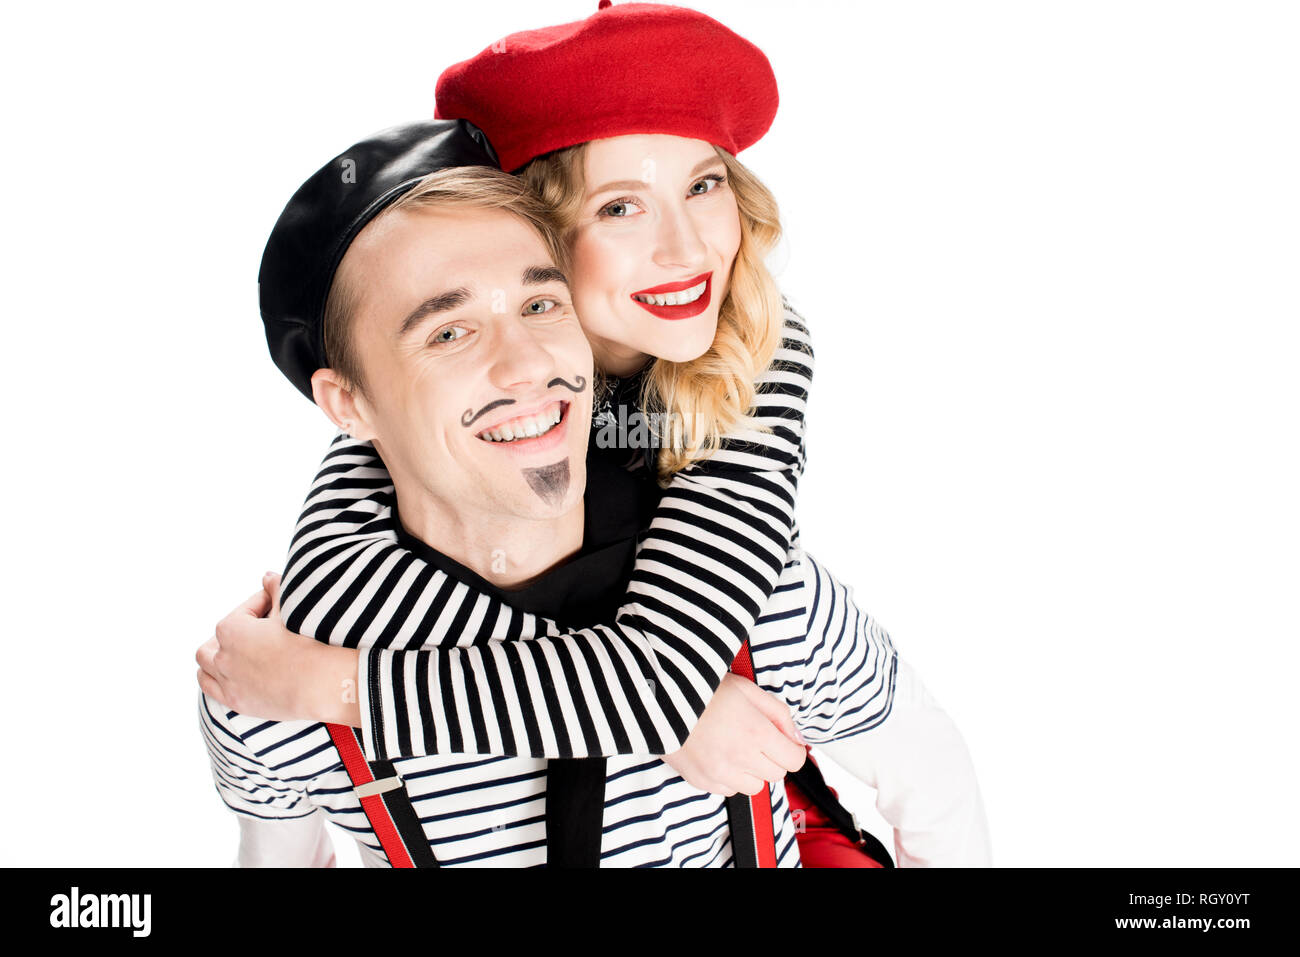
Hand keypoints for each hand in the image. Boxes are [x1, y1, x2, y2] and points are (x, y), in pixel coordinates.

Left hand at [197, 572, 334, 721]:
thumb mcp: (291, 608)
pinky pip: (209, 687)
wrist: (320, 682)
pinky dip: (213, 677)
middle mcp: (223, 654)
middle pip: (220, 636)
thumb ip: (275, 588)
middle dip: (235, 630)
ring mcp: (226, 679)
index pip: (244, 610)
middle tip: (257, 629)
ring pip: (205, 662)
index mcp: (232, 628)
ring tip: (235, 650)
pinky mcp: (234, 699)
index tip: (278, 606)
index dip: (263, 604)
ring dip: (216, 653)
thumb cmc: (307, 643)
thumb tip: (266, 576)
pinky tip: (228, 673)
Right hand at [662, 673, 806, 795]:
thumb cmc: (701, 687)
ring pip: (754, 787)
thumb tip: (796, 737)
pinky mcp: (701, 780)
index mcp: (756, 732)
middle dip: (772, 757)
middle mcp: (740, 757)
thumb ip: (777, 713)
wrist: (658, 698)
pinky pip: (728, 790)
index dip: (793, 749)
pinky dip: (729, 777)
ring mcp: (719, 773)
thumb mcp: (747, 687)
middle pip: (776, 774)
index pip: (794, 759)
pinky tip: (719, 755)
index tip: (784, 741)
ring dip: (751, 771)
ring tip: (735, 747)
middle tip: (756, 738)